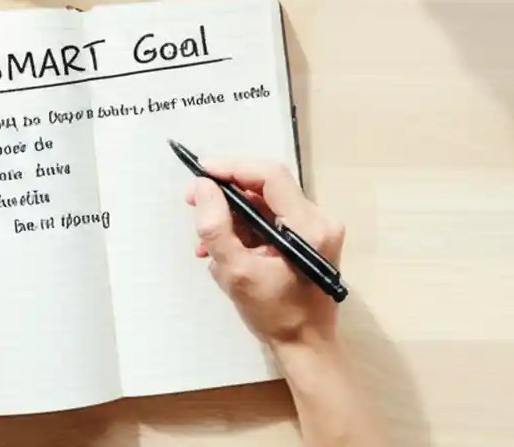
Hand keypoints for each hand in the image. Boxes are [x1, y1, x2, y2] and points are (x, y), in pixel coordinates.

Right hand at [185, 161, 344, 348]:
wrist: (307, 345)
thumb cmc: (275, 315)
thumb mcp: (236, 273)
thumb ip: (216, 227)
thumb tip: (202, 187)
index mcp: (308, 226)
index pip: (270, 176)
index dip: (233, 167)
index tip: (201, 172)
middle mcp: (319, 220)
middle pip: (267, 187)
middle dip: (227, 193)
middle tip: (194, 202)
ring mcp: (316, 229)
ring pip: (266, 203)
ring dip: (232, 215)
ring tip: (206, 240)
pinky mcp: (309, 238)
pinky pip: (271, 219)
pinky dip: (245, 228)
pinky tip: (224, 248)